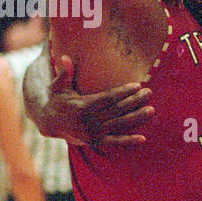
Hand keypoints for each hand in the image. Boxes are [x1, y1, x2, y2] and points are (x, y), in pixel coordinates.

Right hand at [39, 55, 153, 151]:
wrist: (50, 123)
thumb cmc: (58, 100)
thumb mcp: (58, 86)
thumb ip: (65, 73)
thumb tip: (65, 57)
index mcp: (81, 106)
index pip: (107, 98)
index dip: (123, 92)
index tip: (137, 85)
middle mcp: (87, 121)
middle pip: (116, 110)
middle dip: (134, 102)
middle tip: (149, 93)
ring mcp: (92, 133)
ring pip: (118, 125)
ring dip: (136, 118)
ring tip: (151, 110)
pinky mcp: (95, 142)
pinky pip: (114, 143)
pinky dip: (128, 141)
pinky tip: (142, 139)